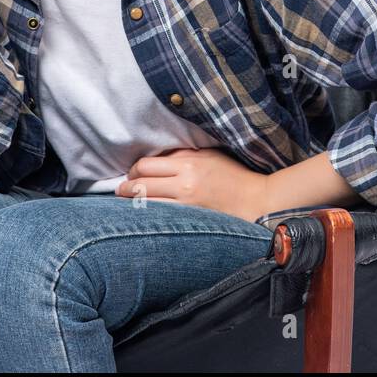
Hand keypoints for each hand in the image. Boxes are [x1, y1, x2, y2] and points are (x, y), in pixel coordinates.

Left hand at [115, 147, 273, 223]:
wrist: (256, 200)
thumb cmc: (232, 175)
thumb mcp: (207, 155)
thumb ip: (181, 156)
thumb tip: (155, 159)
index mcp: (188, 163)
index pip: (146, 165)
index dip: (133, 170)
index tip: (131, 174)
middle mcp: (185, 184)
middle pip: (141, 185)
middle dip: (126, 188)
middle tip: (121, 190)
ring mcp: (187, 205)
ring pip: (146, 204)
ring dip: (131, 204)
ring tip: (125, 203)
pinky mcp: (191, 220)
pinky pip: (160, 218)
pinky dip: (147, 216)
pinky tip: (141, 217)